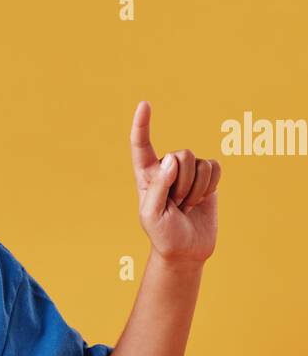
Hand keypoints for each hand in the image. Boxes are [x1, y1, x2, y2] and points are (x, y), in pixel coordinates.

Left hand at [129, 100, 220, 265]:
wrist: (186, 250)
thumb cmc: (163, 235)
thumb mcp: (152, 215)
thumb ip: (158, 186)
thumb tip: (171, 159)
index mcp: (146, 175)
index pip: (141, 145)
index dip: (142, 125)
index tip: (145, 104)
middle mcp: (166, 169)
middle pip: (180, 154)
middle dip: (183, 183)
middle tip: (177, 206)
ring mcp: (188, 172)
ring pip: (198, 163)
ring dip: (196, 189)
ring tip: (187, 206)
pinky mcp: (207, 178)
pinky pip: (215, 168)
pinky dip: (211, 185)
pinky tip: (202, 200)